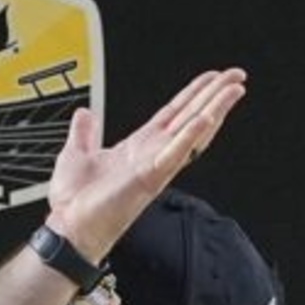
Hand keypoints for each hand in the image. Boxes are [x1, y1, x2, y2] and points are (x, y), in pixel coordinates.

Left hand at [43, 68, 246, 261]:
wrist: (67, 228)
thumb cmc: (74, 202)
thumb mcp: (77, 154)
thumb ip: (84, 133)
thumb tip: (84, 114)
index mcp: (138, 148)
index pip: (174, 114)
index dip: (194, 93)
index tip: (212, 78)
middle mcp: (151, 155)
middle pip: (191, 117)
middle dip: (215, 95)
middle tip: (236, 76)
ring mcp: (154, 166)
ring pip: (193, 132)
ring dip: (215, 109)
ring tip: (234, 90)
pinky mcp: (149, 178)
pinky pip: (175, 153)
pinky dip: (191, 135)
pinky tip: (207, 117)